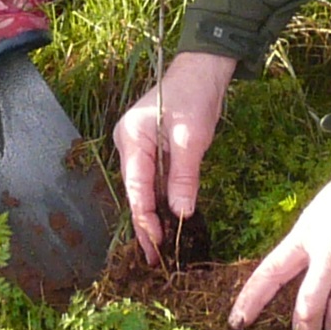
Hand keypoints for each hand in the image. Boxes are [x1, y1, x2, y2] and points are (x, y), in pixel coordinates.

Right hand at [113, 50, 234, 261]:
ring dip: (152, 216)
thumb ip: (184, 176)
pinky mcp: (151, 149)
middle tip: (156, 259)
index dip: (145, 219)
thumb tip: (181, 214)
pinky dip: (160, 201)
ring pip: (143, 189)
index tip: (156, 244)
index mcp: (131, 139)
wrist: (202, 70)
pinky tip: (166, 221)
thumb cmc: (195, 97)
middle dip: (146, 224)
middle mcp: (128, 144)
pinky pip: (153, 180)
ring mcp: (138, 147)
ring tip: (160, 249)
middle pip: (135, 192)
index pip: (135, 188)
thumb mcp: (192, 138)